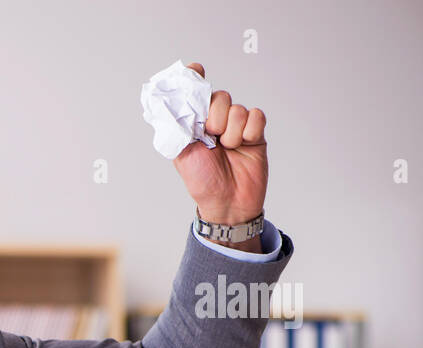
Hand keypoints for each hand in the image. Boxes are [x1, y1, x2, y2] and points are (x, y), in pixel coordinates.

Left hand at [173, 62, 267, 228]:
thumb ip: (175, 126)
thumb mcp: (180, 152)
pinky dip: (249, 131)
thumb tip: (165, 103)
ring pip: (238, 108)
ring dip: (231, 130)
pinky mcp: (255, 133)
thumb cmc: (201, 181)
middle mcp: (215, 121)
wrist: (227, 203)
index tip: (195, 70)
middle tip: (211, 137)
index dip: (194, 78)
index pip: (195, 91)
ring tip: (227, 149)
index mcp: (195, 123)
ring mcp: (236, 126)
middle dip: (215, 116)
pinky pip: (256, 116)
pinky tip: (243, 145)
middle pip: (220, 96)